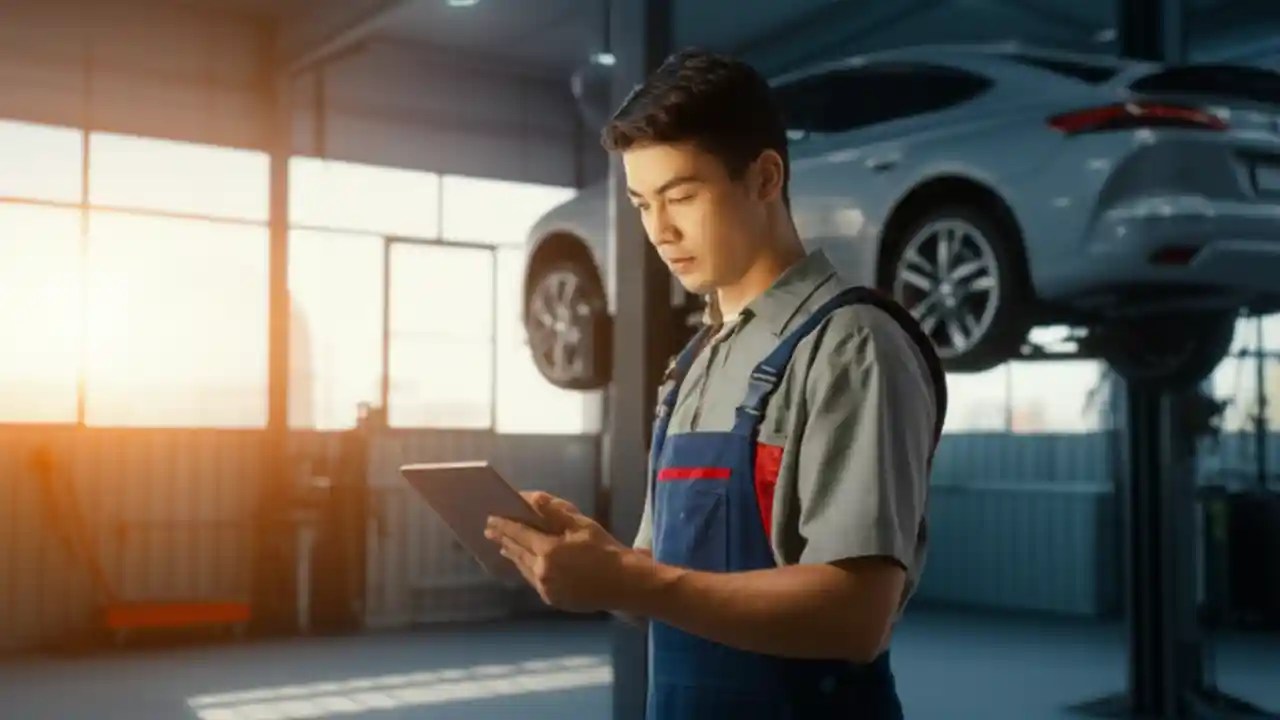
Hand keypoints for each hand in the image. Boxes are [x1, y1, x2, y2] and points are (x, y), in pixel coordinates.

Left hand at [484, 491, 636, 612]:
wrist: (624, 583)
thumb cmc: (604, 549)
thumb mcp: (581, 524)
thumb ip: (554, 511)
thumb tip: (531, 499)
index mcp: (548, 551)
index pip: (519, 534)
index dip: (504, 525)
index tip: (490, 518)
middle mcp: (542, 572)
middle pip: (517, 552)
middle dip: (503, 539)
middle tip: (489, 530)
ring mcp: (546, 589)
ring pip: (523, 567)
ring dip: (512, 554)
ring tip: (503, 546)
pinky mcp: (552, 599)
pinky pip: (533, 580)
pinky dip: (526, 568)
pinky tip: (525, 563)